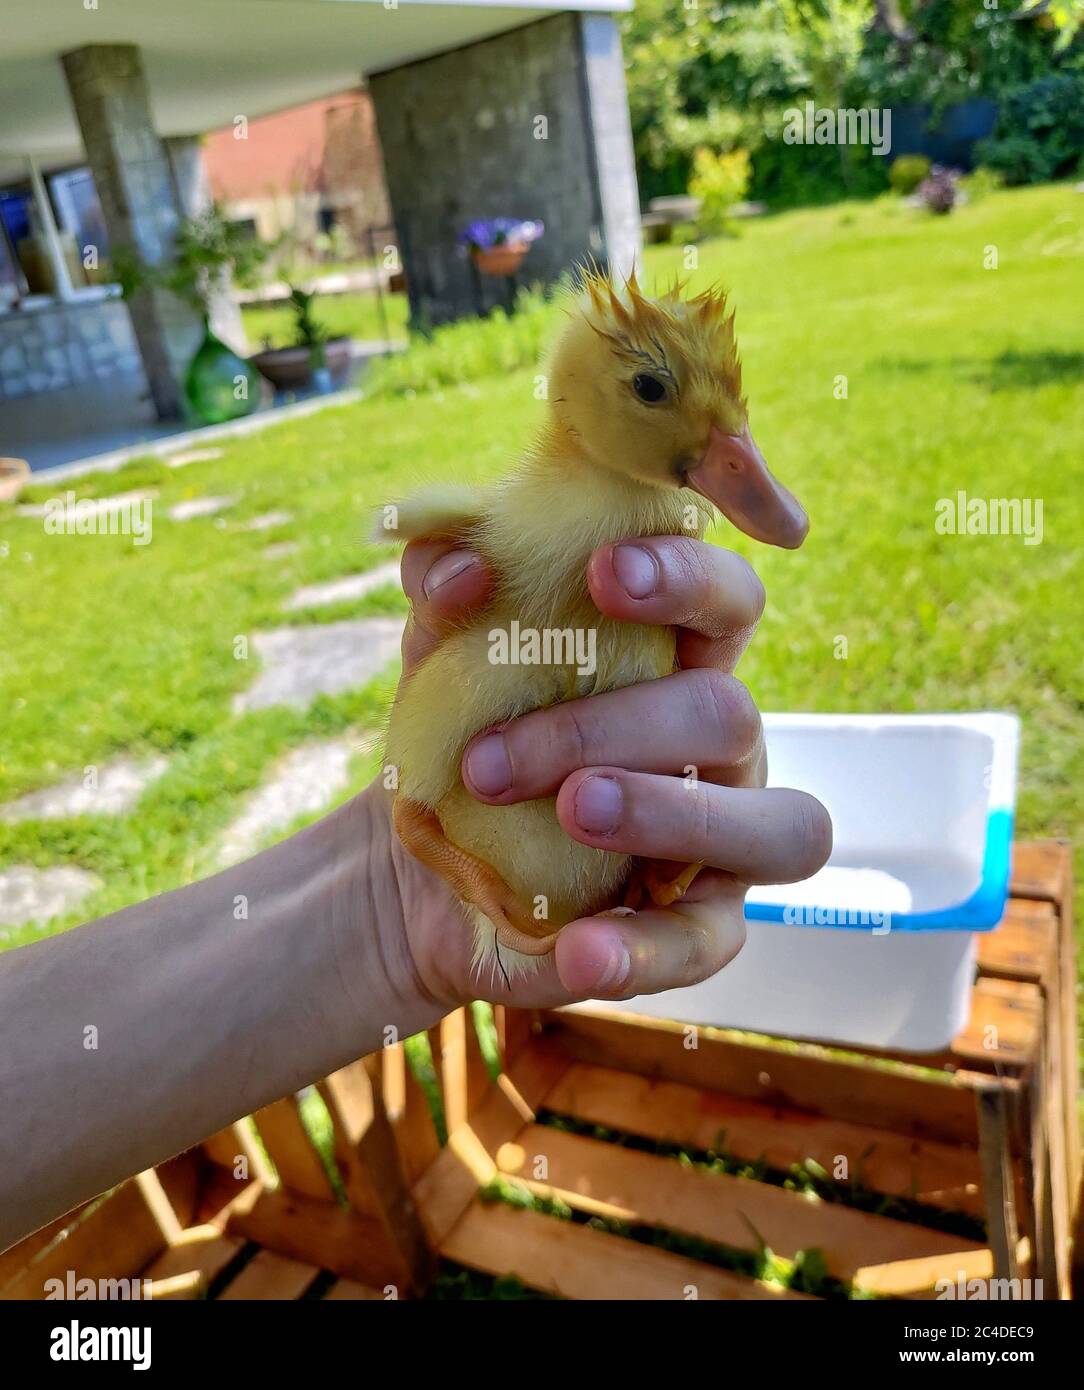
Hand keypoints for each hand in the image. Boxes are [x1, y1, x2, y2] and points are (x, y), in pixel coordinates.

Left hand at [359, 535, 831, 1011]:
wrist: (420, 862)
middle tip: (493, 760)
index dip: (690, 578)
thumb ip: (447, 602)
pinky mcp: (699, 931)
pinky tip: (574, 950)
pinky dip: (640, 950)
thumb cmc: (459, 739)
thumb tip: (460, 568)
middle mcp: (721, 750)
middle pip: (728, 714)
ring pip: (779, 827)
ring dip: (675, 815)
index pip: (728, 602)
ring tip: (574, 812)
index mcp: (680, 664)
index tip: (603, 573)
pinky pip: (704, 945)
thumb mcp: (440, 662)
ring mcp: (726, 845)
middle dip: (613, 727)